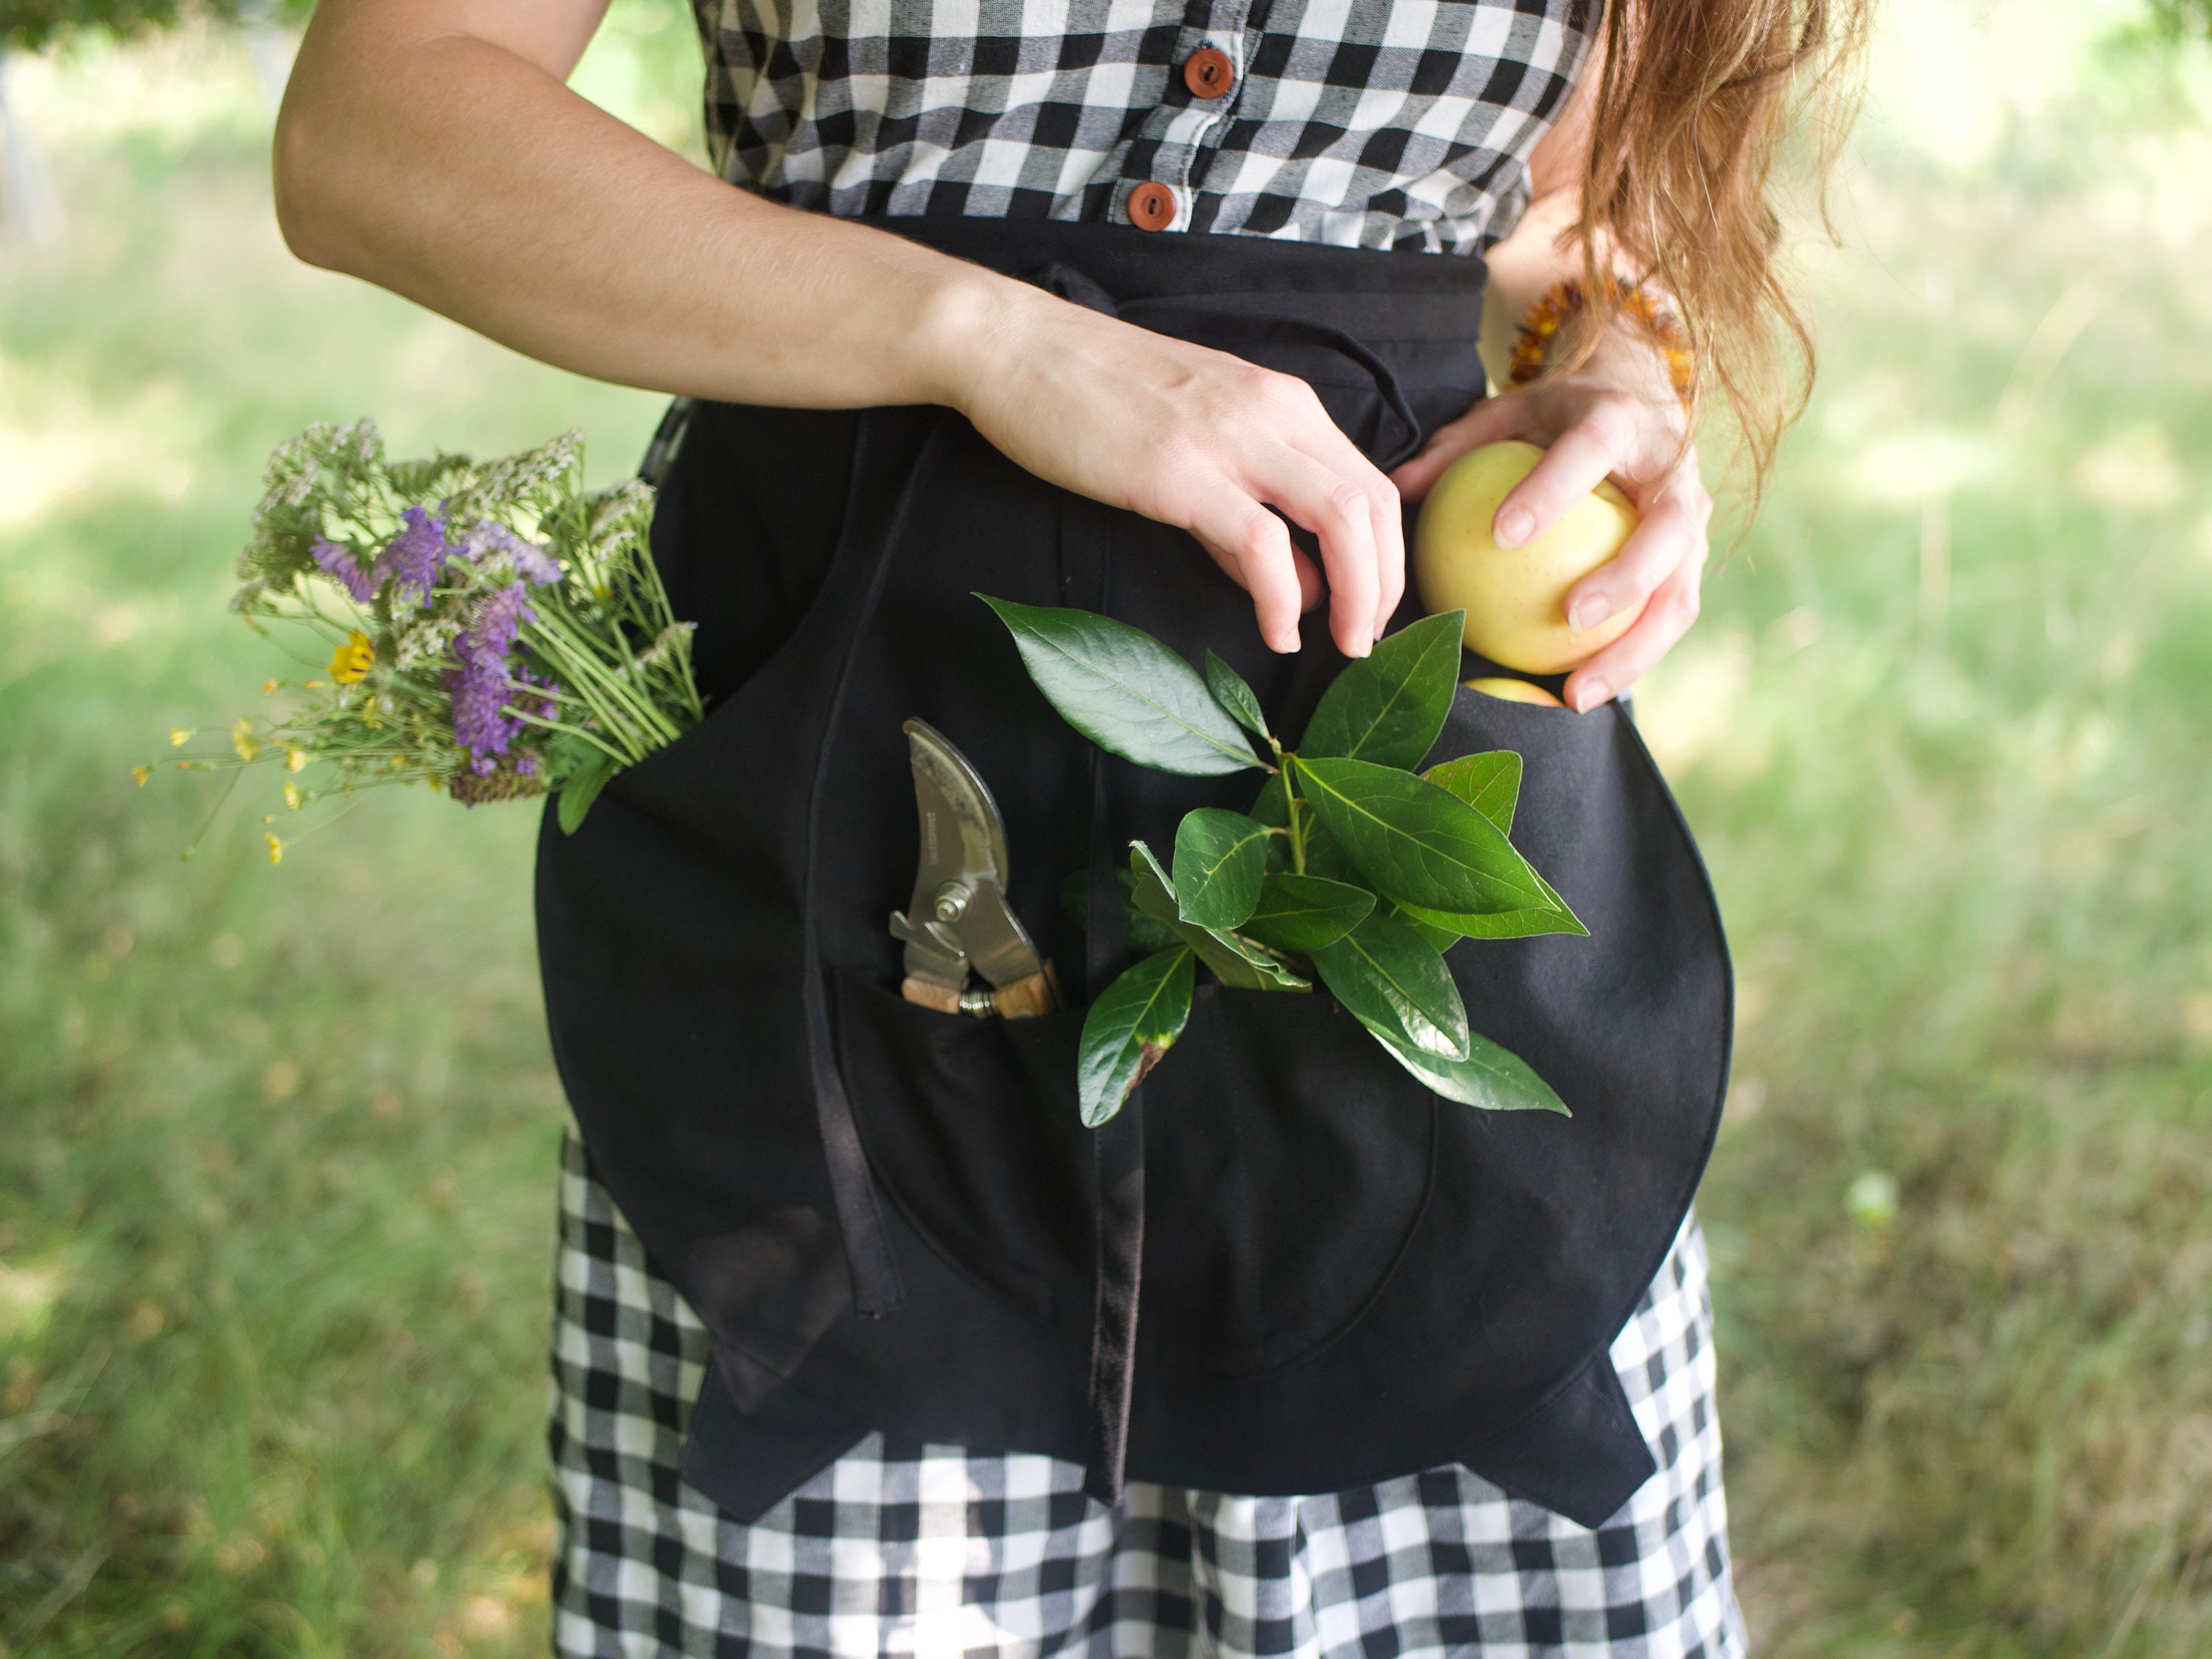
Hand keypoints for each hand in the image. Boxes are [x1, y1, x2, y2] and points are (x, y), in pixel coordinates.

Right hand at [942, 282, 1401, 658]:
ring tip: (1340, 643)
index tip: (1372, 609)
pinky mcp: (1179, 472)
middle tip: (1366, 640)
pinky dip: (1283, 599)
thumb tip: (1296, 582)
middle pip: (1372, 505)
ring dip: (1356, 595)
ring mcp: (1228, 438)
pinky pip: (1263, 546)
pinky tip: (1276, 630)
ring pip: (1339, 519)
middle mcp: (1272, 412)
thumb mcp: (1193, 443)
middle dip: (1385, 585)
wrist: (1017, 347)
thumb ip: (1246, 512)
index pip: (1371, 485)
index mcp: (1282, 403)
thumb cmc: (1095, 396)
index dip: (1387, 557)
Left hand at [1390, 325, 1710, 711]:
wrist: (1641, 390)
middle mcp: (1673, 466)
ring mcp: (1694, 516)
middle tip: (1571, 620)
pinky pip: (1669, 616)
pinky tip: (1581, 693)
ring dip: (1635, 649)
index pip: (1591, 449)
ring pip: (1680, 592)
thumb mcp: (1508, 412)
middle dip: (1627, 578)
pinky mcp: (1695, 557)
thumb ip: (1458, 446)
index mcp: (1621, 416)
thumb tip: (1400, 486)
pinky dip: (1632, 659)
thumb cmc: (1559, 411)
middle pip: (1668, 530)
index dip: (1554, 490)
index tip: (1503, 534)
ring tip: (1577, 695)